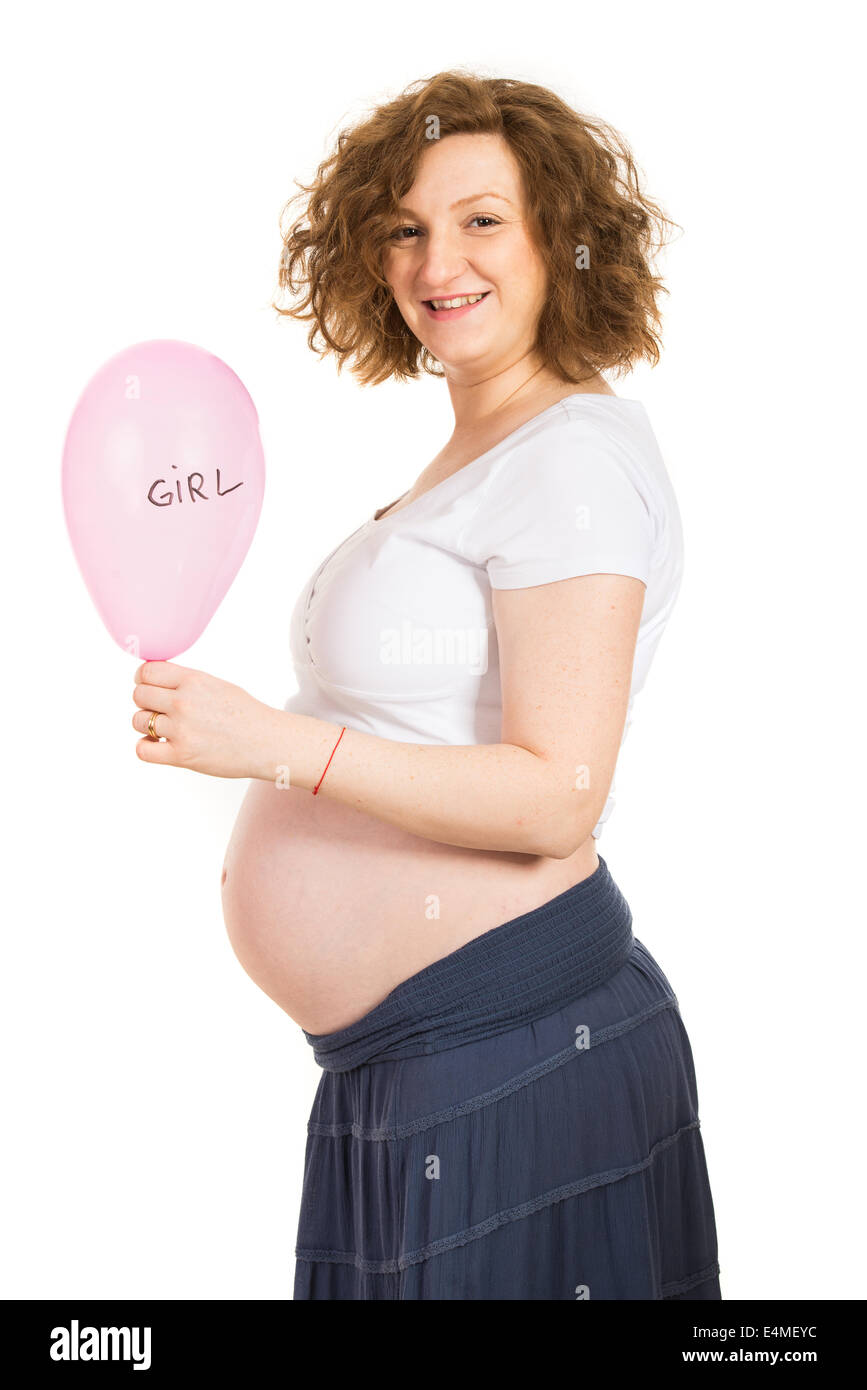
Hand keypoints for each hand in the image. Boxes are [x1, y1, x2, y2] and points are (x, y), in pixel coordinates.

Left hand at [132, 660, 279, 778]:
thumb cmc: (244, 713)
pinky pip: (143, 750)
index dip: (143, 679)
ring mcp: (181, 729)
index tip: (149, 687)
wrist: (266, 742)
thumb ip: (185, 681)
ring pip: (138, 721)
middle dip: (145, 702)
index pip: (147, 671)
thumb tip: (153, 679)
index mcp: (193, 680)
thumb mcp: (215, 685)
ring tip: (165, 729)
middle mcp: (184, 702)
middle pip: (138, 695)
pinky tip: (159, 746)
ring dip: (146, 725)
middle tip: (159, 710)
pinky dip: (146, 748)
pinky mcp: (182, 755)